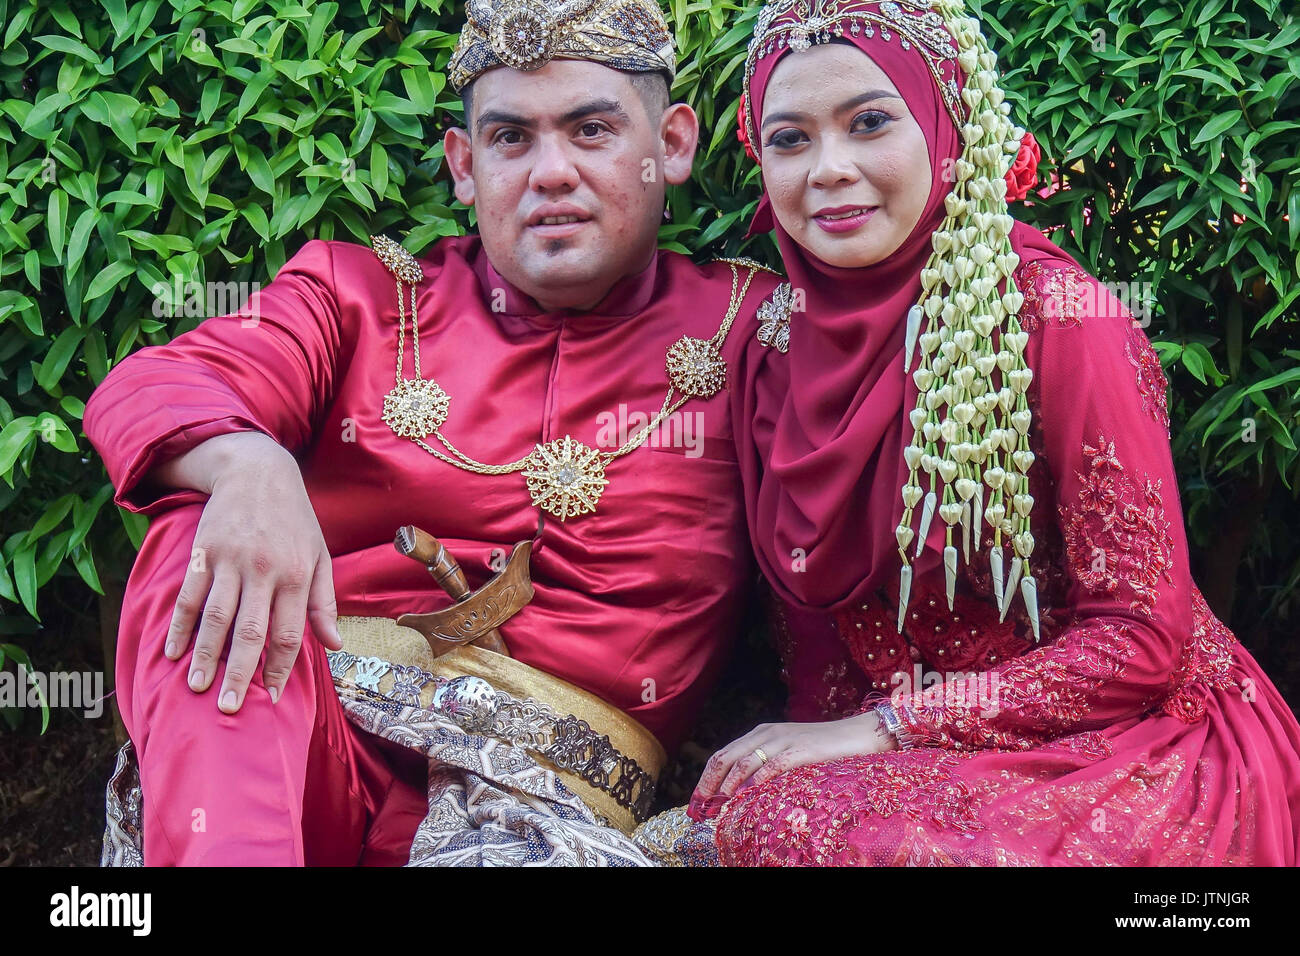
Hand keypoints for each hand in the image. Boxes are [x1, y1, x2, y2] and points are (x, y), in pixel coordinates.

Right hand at [159, 432, 342, 713]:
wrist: (257, 471)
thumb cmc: (295, 520)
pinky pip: (189, 594)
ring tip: (196, 687)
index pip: (288, 633)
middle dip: (239, 672)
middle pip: (250, 631)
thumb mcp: (320, 556)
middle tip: (229, 708)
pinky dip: (179, 624)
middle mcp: (264, 571)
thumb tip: (335, 644)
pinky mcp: (204, 551)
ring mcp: (231, 561)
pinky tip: (171, 651)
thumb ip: (324, 602)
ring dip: (204, 655)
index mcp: (296, 576)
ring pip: (216, 617)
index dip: (278, 667)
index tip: (269, 696)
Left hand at [694, 711, 897, 802]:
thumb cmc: (823, 749)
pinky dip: (757, 780)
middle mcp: (766, 733)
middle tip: (700, 808)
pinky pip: (773, 765)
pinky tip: (748, 796)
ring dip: (727, 785)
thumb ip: (765, 766)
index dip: (705, 778)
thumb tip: (741, 793)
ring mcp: (783, 740)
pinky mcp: (801, 750)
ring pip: (744, 761)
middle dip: (708, 784)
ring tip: (718, 806)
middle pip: (725, 758)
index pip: (722, 755)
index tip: (696, 802)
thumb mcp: (787, 754)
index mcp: (759, 734)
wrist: (858, 735)